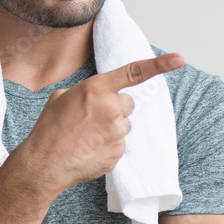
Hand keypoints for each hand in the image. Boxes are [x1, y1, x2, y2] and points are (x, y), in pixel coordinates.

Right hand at [21, 53, 183, 194]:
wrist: (44, 163)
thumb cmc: (50, 129)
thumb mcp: (62, 97)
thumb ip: (88, 91)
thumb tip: (98, 97)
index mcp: (96, 89)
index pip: (133, 72)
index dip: (159, 64)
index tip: (179, 59)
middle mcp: (111, 108)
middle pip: (128, 103)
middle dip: (114, 108)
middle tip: (91, 119)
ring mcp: (117, 132)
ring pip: (123, 125)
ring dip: (110, 128)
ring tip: (86, 136)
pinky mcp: (118, 153)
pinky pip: (119, 144)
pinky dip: (107, 146)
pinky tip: (89, 149)